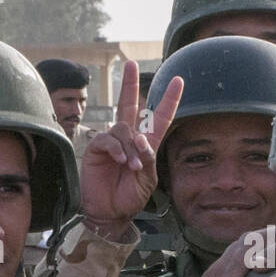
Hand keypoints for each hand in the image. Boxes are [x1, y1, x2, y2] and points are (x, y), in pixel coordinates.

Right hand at [80, 60, 181, 230]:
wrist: (110, 212)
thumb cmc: (130, 197)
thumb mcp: (148, 180)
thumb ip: (148, 159)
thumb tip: (141, 139)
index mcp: (146, 145)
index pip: (159, 117)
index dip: (169, 99)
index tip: (179, 80)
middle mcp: (128, 139)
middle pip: (130, 104)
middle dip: (131, 84)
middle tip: (131, 64)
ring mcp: (112, 142)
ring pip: (123, 128)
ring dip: (131, 147)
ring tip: (132, 167)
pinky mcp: (97, 148)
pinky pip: (108, 139)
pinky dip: (117, 149)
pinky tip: (120, 161)